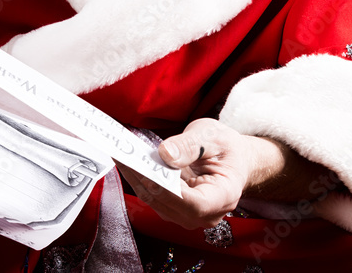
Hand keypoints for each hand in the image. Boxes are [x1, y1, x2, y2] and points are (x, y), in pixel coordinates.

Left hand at [118, 118, 283, 229]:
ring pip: (156, 202)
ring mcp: (189, 215)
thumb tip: (165, 154)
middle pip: (170, 204)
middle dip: (144, 179)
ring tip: (119, 153)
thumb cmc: (225, 148)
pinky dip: (139, 179)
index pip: (195, 203)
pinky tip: (127, 161)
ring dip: (136, 178)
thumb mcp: (212, 136)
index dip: (170, 192)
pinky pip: (153, 196)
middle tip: (123, 154)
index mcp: (224, 196)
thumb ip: (190, 145)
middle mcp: (206, 214)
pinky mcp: (174, 209)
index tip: (149, 173)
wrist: (232, 158)